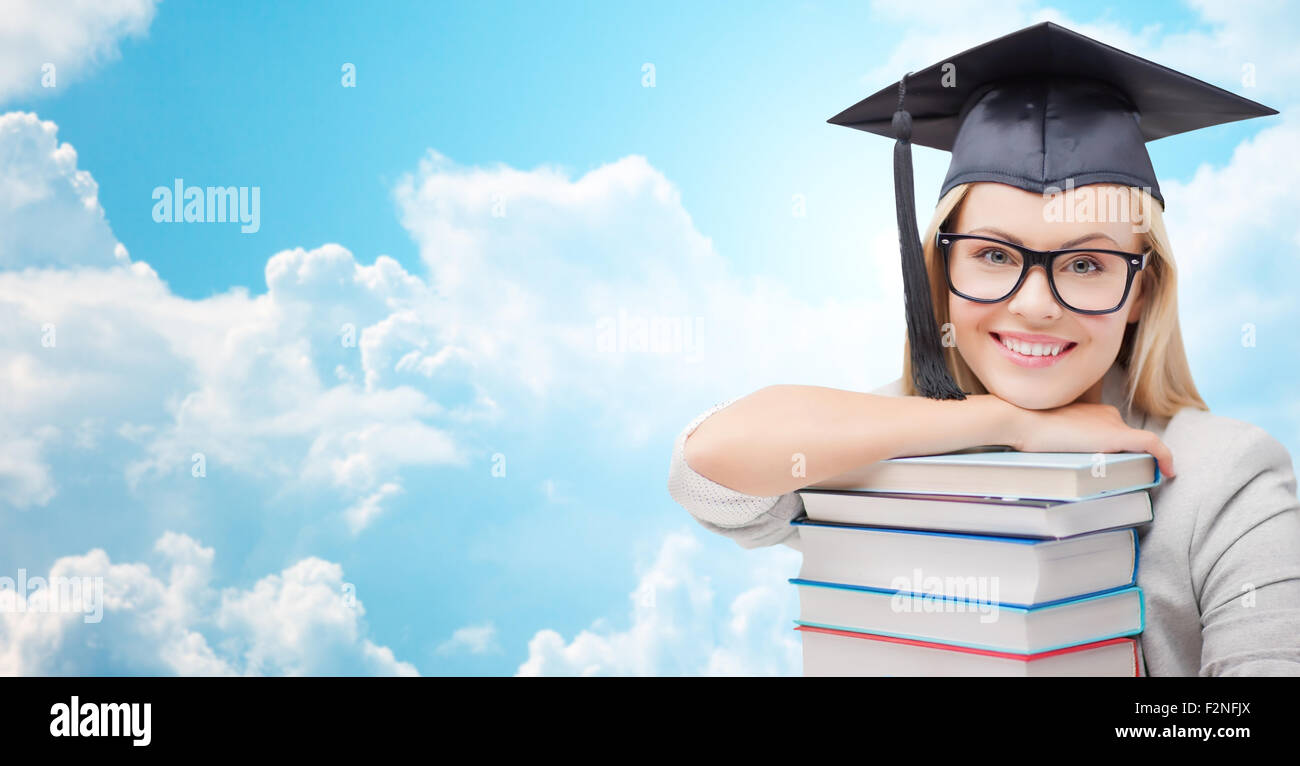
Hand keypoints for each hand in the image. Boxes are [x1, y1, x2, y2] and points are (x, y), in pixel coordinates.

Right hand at [1006, 400, 1176, 478]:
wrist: (1021, 422)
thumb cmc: (1025, 431)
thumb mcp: (1045, 437)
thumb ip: (1060, 444)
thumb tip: (1061, 471)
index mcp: (1090, 412)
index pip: (1109, 434)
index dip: (1112, 452)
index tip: (1110, 468)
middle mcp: (1106, 414)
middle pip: (1123, 442)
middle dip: (1124, 461)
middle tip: (1116, 481)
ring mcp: (1112, 423)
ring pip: (1133, 447)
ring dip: (1136, 464)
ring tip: (1133, 481)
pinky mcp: (1117, 436)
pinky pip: (1152, 445)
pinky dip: (1164, 456)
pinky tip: (1170, 471)